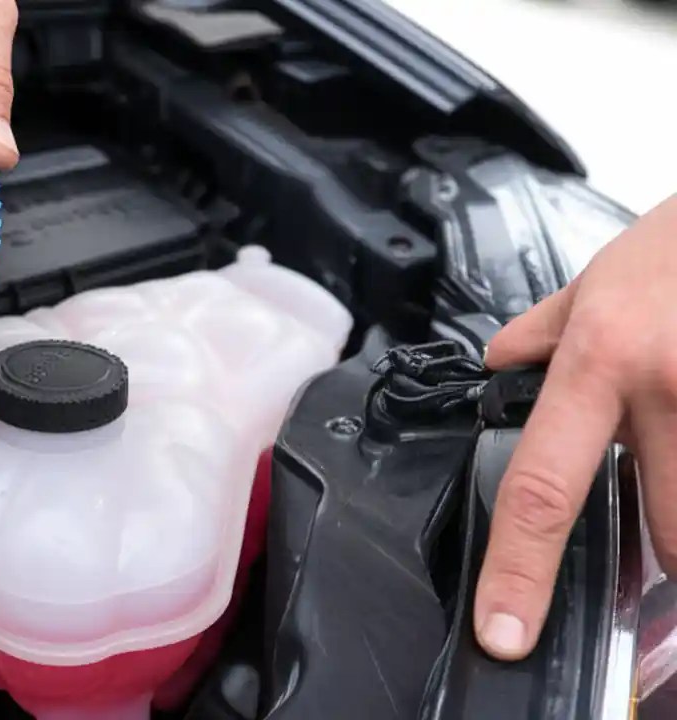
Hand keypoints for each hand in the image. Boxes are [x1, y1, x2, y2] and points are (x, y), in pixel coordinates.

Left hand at [475, 193, 676, 659]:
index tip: (505, 634)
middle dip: (664, 543)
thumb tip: (502, 367)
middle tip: (659, 505)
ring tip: (675, 446)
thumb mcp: (600, 278)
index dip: (520, 572)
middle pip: (669, 535)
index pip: (543, 487)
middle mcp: (668, 390)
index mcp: (602, 362)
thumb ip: (546, 333)